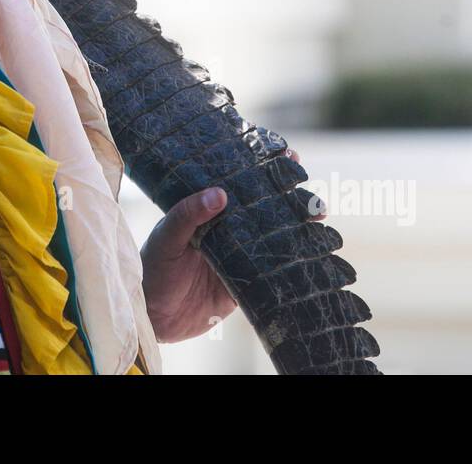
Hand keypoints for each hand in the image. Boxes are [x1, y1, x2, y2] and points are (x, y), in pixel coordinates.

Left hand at [140, 147, 324, 343]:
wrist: (152, 318)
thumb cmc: (152, 270)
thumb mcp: (166, 238)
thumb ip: (188, 215)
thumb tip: (219, 193)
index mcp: (208, 213)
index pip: (239, 185)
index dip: (263, 169)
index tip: (287, 154)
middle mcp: (227, 231)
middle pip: (264, 209)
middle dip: (290, 198)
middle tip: (311, 193)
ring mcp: (238, 257)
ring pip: (273, 238)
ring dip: (297, 227)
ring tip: (318, 216)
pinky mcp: (244, 285)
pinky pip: (272, 272)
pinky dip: (292, 264)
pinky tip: (313, 255)